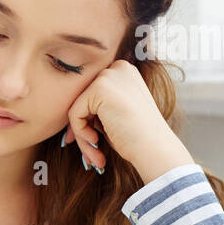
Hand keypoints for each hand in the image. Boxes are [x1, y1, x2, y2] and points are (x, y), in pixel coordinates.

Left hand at [62, 58, 195, 184]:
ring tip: (95, 156)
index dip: (87, 120)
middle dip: (82, 129)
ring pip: (77, 108)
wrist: (155, 149)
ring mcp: (109, 76)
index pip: (92, 95)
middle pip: (83, 100)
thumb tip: (68, 115)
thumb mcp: (116, 115)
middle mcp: (117, 68)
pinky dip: (81, 132)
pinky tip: (96, 141)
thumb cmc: (138, 138)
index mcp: (124, 72)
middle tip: (89, 155)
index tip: (90, 141)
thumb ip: (96, 108)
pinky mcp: (99, 88)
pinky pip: (74, 113)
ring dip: (82, 136)